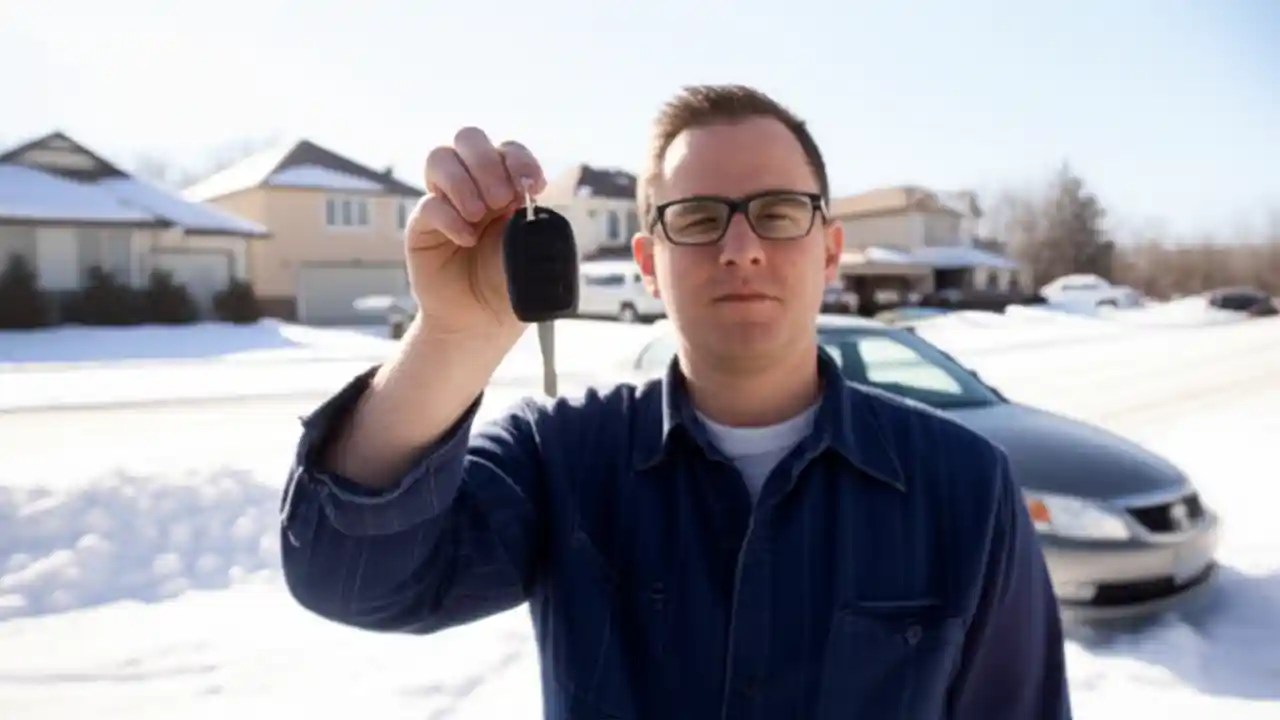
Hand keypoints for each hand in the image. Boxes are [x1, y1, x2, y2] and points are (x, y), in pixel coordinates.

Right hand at [405, 127, 546, 337]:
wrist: (481, 320)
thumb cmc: (510, 283)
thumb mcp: (532, 250)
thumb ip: (533, 219)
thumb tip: (529, 194)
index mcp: (505, 185)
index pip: (507, 149)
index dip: (519, 159)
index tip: (532, 186)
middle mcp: (473, 186)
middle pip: (468, 138)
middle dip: (486, 163)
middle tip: (500, 200)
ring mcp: (445, 201)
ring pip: (440, 158)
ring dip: (463, 183)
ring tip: (478, 216)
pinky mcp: (422, 225)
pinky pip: (429, 204)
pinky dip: (450, 218)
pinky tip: (466, 239)